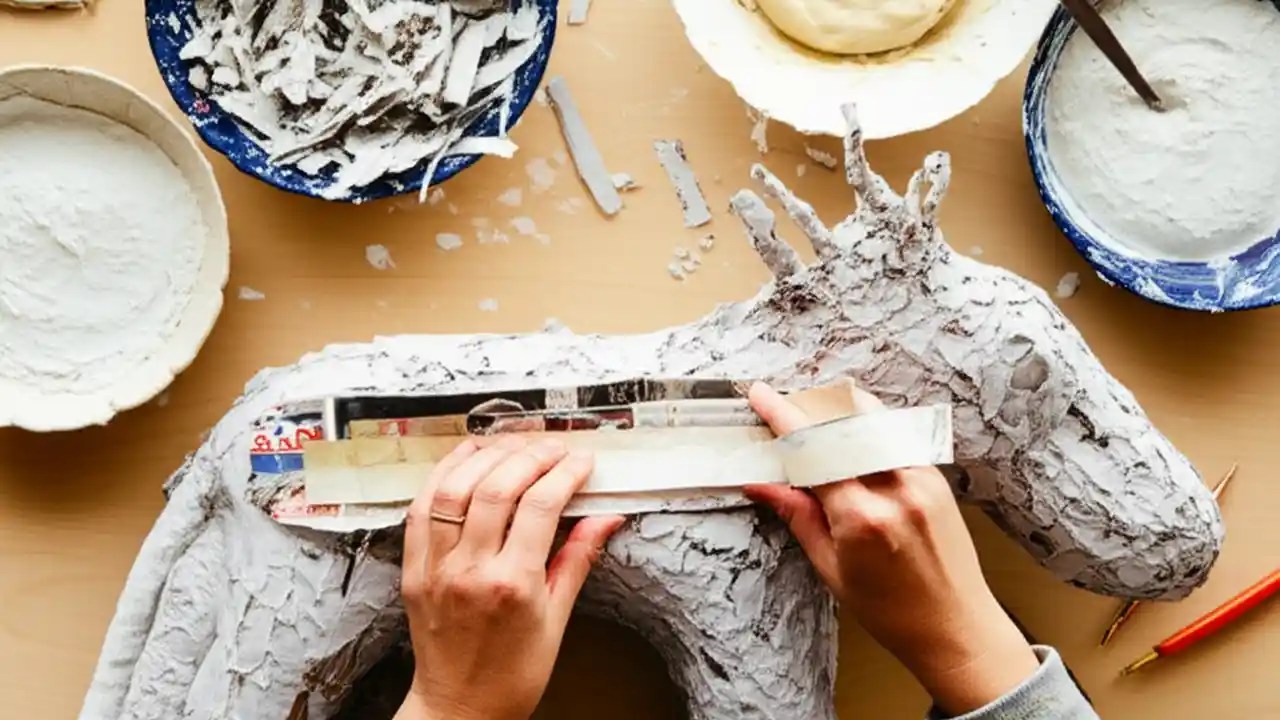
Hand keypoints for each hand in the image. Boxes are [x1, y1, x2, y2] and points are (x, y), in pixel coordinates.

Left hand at [396, 436, 624, 719]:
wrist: (461, 709)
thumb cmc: (512, 675)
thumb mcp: (557, 619)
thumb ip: (577, 560)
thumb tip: (606, 519)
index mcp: (513, 585)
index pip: (541, 505)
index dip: (565, 472)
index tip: (581, 461)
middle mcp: (470, 570)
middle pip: (498, 486)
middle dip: (531, 455)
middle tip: (553, 447)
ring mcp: (436, 567)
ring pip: (455, 488)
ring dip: (486, 456)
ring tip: (513, 444)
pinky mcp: (413, 569)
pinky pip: (421, 508)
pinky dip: (442, 475)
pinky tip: (465, 458)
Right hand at [745, 383, 1037, 715]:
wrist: (956, 628)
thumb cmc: (894, 611)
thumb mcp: (831, 568)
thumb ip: (798, 516)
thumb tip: (761, 485)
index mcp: (863, 517)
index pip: (815, 451)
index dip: (783, 416)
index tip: (762, 396)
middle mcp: (897, 489)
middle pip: (846, 420)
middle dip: (810, 406)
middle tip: (784, 406)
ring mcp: (922, 478)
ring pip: (875, 419)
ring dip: (840, 409)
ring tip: (815, 416)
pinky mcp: (936, 477)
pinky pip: (896, 435)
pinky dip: (868, 426)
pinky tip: (851, 434)